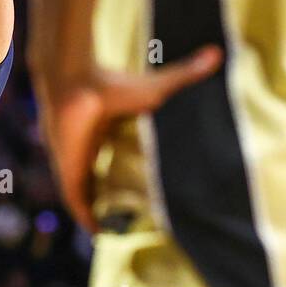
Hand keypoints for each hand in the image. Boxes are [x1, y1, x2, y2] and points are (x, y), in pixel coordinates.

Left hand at [33, 47, 223, 232]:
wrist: (75, 84)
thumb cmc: (110, 84)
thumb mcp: (156, 87)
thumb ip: (185, 74)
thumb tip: (217, 52)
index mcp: (104, 135)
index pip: (114, 162)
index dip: (128, 177)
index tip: (148, 192)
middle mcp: (89, 151)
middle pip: (102, 182)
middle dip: (116, 199)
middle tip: (141, 218)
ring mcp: (75, 163)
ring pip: (89, 196)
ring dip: (102, 212)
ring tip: (125, 232)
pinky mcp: (67, 173)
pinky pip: (76, 204)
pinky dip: (87, 218)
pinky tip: (102, 234)